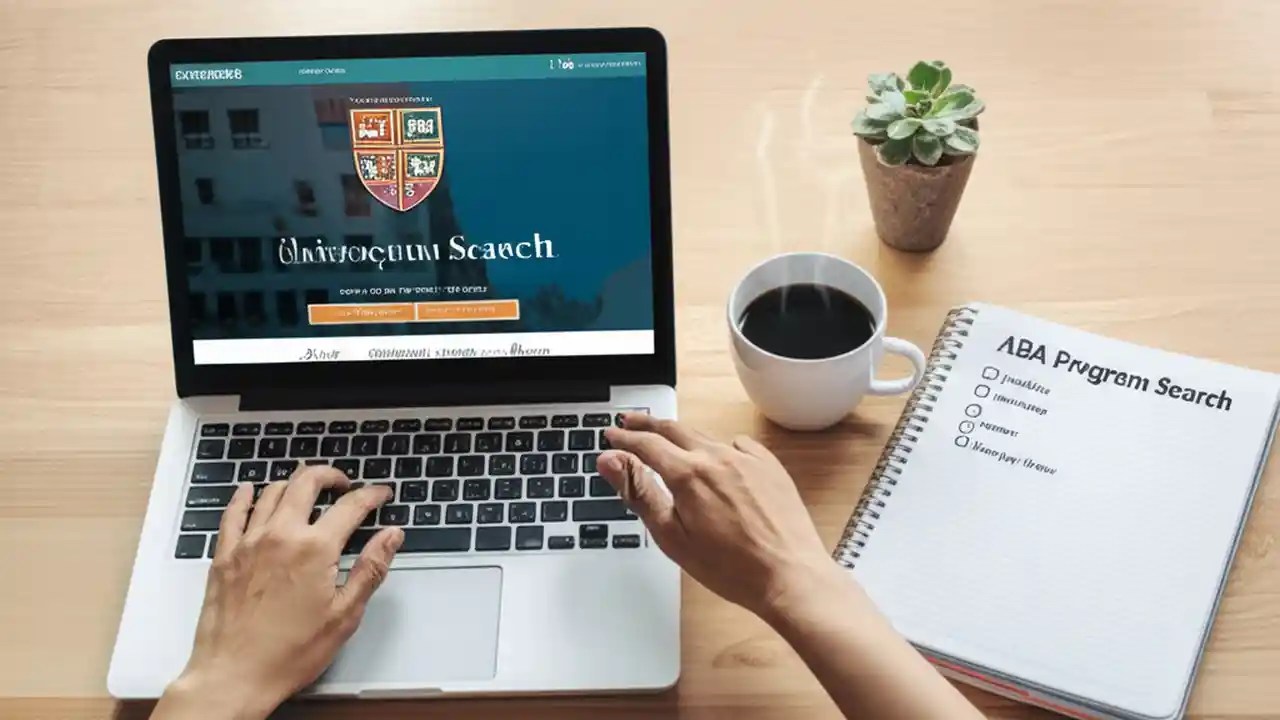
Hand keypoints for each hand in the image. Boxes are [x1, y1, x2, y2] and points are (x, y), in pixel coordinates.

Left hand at [154, 467, 401, 719]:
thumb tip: (392, 536)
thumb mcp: (344, 615)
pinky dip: (245, 496)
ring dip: (294, 483)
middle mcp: (280, 536)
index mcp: (315, 549)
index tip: (380, 493)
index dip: (371, 495)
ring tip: (306, 487)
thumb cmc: (289, 653)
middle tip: (343, 483)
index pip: (351, 506)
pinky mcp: (225, 556)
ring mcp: (248, 543)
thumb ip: (370, 569)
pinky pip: (233, 513)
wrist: (234, 676)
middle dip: (330, 475)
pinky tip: (250, 491)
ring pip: (272, 492)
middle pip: (307, 482)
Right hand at [598, 414, 834, 618]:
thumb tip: (611, 461)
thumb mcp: (672, 536)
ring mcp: (747, 459)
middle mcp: (718, 457)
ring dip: (682, 435)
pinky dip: (721, 447)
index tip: (612, 436)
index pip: (647, 445)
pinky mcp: (770, 466)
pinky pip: (739, 446)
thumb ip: (639, 492)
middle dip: (648, 425)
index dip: (624, 439)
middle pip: (674, 430)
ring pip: (706, 437)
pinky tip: (720, 458)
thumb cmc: (731, 567)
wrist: (789, 575)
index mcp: (689, 474)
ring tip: (669, 439)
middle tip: (631, 423)